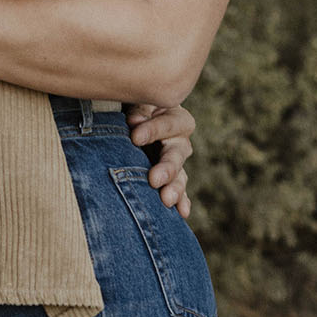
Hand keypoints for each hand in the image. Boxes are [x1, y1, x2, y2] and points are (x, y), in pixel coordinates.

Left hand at [127, 101, 194, 217]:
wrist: (136, 122)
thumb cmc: (138, 108)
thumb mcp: (139, 103)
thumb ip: (139, 112)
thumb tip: (135, 123)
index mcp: (176, 119)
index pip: (167, 124)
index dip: (152, 130)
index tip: (135, 137)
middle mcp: (181, 142)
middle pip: (177, 155)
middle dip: (166, 168)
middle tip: (154, 180)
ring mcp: (177, 163)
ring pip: (180, 176)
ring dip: (174, 188)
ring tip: (167, 200)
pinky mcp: (171, 179)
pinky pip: (180, 191)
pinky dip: (181, 201)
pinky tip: (182, 212)